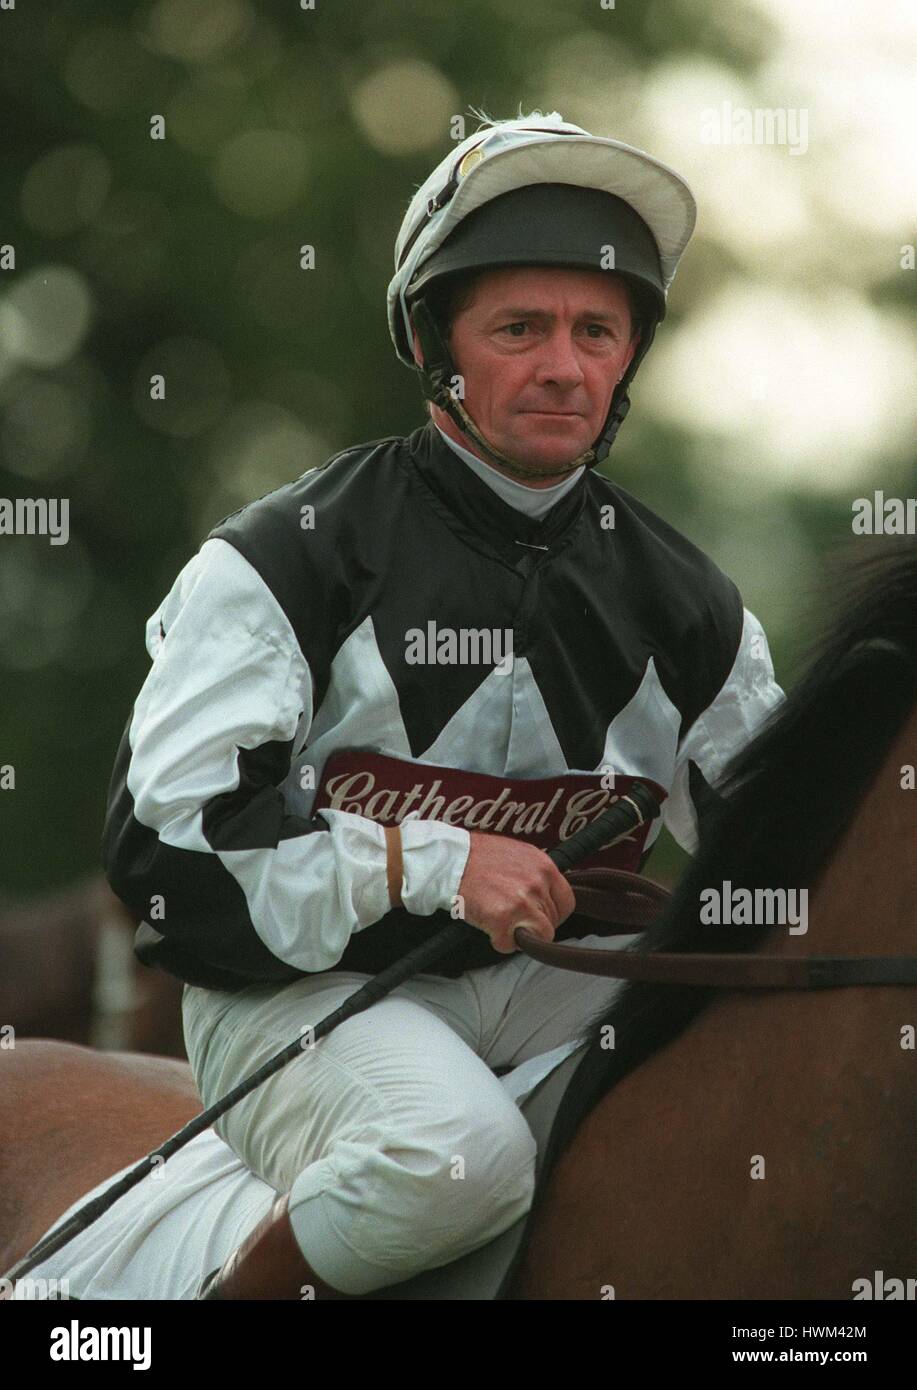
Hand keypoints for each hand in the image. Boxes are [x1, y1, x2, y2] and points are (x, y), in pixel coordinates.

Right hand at [456, 832, 575, 953]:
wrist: (450, 860)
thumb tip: (547, 897)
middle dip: (534, 925)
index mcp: (545, 866)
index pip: (567, 903)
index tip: (540, 916)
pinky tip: (489, 926)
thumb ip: (537, 875)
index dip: (553, 914)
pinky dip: (499, 941)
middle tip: (514, 918)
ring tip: (502, 922)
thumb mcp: (519, 855)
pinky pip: (509, 945)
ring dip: (519, 935)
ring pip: (537, 937)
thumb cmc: (479, 857)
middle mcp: (537, 883)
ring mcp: (521, 902)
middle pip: (552, 922)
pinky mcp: (503, 918)